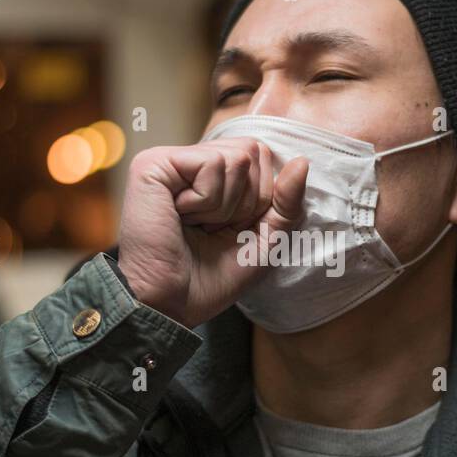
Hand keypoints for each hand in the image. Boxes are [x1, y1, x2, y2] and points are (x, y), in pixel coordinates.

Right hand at [117, 136, 308, 328]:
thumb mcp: (265, 240)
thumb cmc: (212, 278)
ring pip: (237, 158)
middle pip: (252, 151)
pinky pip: (212, 164)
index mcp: (213, 177)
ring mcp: (171, 161)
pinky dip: (206, 200)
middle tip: (210, 228)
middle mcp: (191, 163)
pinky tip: (180, 216)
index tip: (228, 229)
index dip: (260, 198)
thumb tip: (302, 162)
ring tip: (195, 224)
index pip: (261, 157)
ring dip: (225, 205)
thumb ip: (287, 203)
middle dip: (246, 200)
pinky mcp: (154, 164)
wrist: (172, 305)